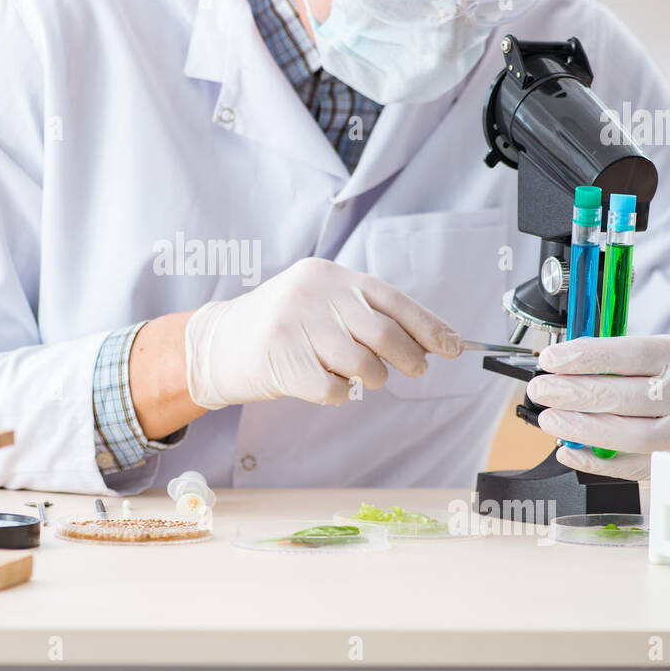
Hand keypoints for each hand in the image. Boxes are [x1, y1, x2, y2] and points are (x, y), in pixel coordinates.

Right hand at [184, 257, 461, 408]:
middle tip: (415, 370)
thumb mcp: (320, 303)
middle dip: (409, 358)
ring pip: (363, 366)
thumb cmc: (280, 327)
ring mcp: (295, 325)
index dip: (428, 326)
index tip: (452, 348)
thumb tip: (429, 341)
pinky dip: (337, 395)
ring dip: (370, 379)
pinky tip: (321, 384)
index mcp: (328, 275)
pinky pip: (334, 390)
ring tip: (353, 376)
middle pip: (385, 334)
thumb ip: (365, 314)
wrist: (217, 343)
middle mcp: (313, 293)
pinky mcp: (281, 359)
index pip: (392, 300)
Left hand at [526, 334, 669, 479]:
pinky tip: (571, 450)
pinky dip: (598, 462)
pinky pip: (636, 467)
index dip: (585, 358)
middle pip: (624, 397)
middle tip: (541, 390)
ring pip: (629, 435)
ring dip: (581, 428)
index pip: (629, 355)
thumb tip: (573, 366)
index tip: (551, 360)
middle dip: (573, 393)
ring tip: (549, 419)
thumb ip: (632, 357)